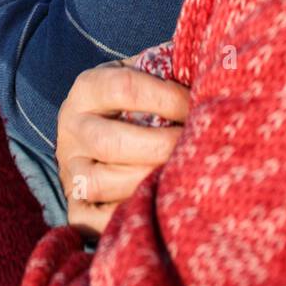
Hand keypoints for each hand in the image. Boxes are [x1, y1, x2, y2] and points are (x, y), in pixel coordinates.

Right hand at [56, 59, 190, 237]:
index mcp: (88, 88)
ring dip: (149, 183)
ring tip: (185, 177)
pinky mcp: (75, 206)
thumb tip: (215, 64)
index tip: (198, 106)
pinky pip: (96, 221)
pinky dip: (128, 217)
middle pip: (112, 143)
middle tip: (198, 147)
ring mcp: (70, 170)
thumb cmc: (136, 100)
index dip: (167, 98)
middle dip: (162, 147)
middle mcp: (71, 128)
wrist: (95, 130)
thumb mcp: (143, 74)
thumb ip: (169, 68)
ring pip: (103, 183)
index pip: (125, 88)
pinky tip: (159, 206)